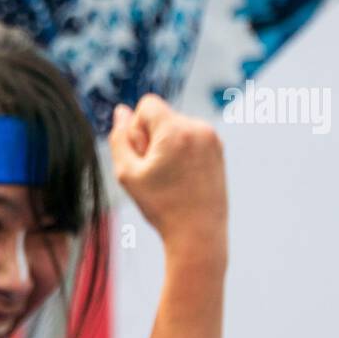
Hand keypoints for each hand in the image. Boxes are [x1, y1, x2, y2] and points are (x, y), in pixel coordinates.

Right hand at [110, 94, 226, 264]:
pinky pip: (190, 137)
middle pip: (161, 115)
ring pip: (175, 126)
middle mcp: (198, 128)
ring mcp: (212, 137)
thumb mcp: (127, 174)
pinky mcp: (218, 148)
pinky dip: (180, 151)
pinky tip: (181, 177)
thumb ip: (120, 139)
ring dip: (166, 144)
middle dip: (151, 137)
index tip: (141, 154)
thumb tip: (121, 111)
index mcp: (176, 131)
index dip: (136, 128)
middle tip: (154, 171)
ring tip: (169, 177)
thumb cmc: (160, 205)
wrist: (198, 233)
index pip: (147, 104)